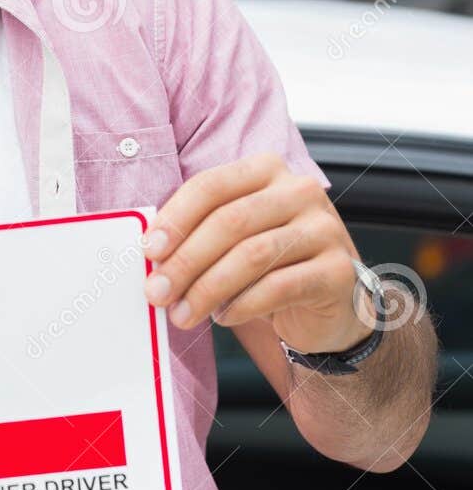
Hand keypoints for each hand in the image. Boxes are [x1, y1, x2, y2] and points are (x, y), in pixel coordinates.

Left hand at [140, 153, 373, 354]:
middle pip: (229, 221)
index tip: (150, 251)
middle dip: (185, 261)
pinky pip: (279, 287)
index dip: (176, 218)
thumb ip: (199, 234)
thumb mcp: (234, 240)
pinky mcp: (339, 271)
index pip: (212, 185)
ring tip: (183, 313)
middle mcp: (300, 191)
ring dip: (208, 289)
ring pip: (252, 255)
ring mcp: (324, 229)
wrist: (328, 306)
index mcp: (268, 171)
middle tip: (157, 292)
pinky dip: (242, 305)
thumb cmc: (271, 267)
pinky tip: (223, 318)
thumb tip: (152, 255)